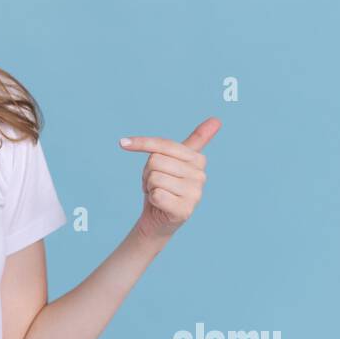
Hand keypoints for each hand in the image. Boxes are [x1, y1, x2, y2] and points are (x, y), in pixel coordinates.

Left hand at [119, 117, 220, 239]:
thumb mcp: (172, 159)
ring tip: (158, 193)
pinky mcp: (185, 210)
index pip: (164, 144)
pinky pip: (156, 194)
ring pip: (154, 177)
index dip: (140, 143)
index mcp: (198, 159)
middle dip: (147, 173)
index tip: (122, 143)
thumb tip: (217, 119)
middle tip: (155, 183)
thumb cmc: (163, 185)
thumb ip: (194, 139)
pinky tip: (160, 205)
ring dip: (149, 186)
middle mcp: (201, 175)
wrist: (157, 219)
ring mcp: (195, 194)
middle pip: (156, 160)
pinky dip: (152, 199)